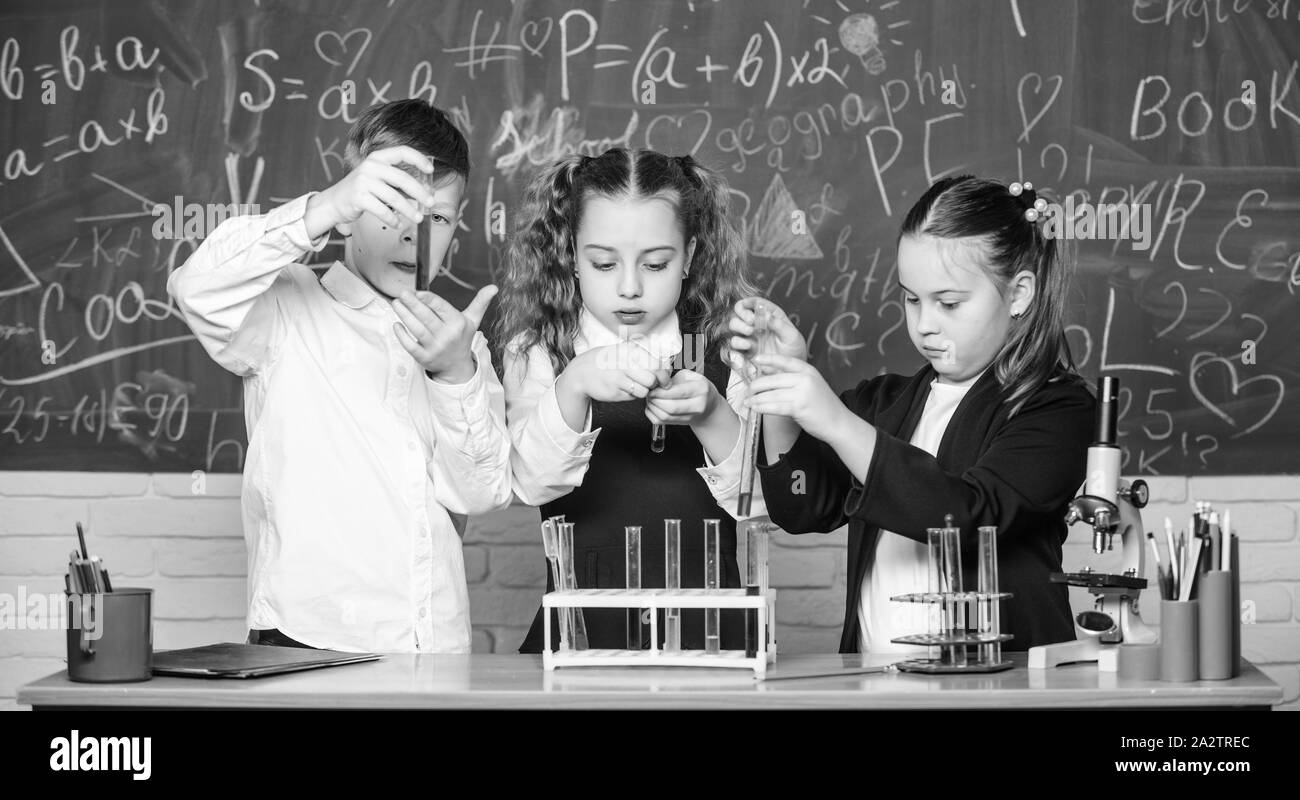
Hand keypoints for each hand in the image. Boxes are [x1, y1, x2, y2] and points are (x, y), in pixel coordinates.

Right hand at [304, 146, 436, 237]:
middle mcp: (370, 166)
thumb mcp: (378, 180)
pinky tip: (397, 223)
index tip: (431, 169)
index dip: (419, 159)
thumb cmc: (361, 191)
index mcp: (377, 158)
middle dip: (420, 192)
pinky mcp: (358, 197)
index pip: (402, 152)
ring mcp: (363, 181)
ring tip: (418, 218)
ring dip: (409, 210)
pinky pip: (383, 210)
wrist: (334, 202)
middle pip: (402, 179)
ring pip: (394, 198)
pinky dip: (393, 219)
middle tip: (430, 203)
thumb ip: (398, 183)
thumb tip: (425, 192)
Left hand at [391, 285, 497, 382]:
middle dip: (413, 304)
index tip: (417, 291)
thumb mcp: (472, 320)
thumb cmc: (461, 338)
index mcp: (458, 324)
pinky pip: (410, 346)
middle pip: (427, 317)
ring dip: (405, 316)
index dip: (428, 299)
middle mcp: (447, 336)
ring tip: (396, 304)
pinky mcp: (424, 358)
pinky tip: (397, 324)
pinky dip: (402, 335)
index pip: (441, 308)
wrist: (457, 366)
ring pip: (417, 329)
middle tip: (402, 294)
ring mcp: (435, 348)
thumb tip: (494, 287)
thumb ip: (480, 302)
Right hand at [563, 341, 664, 401]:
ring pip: (645, 390)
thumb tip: (666, 366)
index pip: (657, 363)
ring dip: (644, 390)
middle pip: (653, 378)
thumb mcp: (623, 351)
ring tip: (635, 385)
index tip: (664, 378)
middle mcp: (625, 362)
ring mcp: (619, 377)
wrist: (581, 373)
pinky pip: (633, 396)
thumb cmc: (606, 361)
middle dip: (656, 384)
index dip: (664, 373)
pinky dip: (633, 395)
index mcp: (629, 350)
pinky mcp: (615, 391)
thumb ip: (643, 356)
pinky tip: (625, 388)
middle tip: (652, 384)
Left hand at [645, 369, 722, 427]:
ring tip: (650, 398)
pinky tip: (652, 406)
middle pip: (671, 407)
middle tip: (649, 392)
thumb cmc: (697, 388)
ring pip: (665, 416)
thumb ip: (674, 378)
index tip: (652, 387)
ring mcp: (690, 417)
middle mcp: (698, 405)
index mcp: (701, 389)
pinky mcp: (682, 424)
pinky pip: (662, 422)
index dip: (661, 391)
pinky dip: (652, 414)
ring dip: (652, 407)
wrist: (709, 406)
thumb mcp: (690, 376)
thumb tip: (656, 382)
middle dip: (655, 400)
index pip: (678, 392)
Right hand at [726, 297, 807, 377]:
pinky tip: (748, 345)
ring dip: (739, 326)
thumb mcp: (791, 335)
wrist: (790, 370)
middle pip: (740, 311)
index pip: (755, 302)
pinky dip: (737, 342)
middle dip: (742, 314)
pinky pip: (734, 343)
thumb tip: (766, 315)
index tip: (745, 304)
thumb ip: (778, 324)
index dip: (748, 301)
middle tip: (751, 322)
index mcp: (770, 314)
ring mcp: (750, 336)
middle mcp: (758, 323)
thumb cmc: (794, 350)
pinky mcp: (745, 349)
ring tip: (750, 332)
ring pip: (734, 325)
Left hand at [745, 353, 847, 442]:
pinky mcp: (799, 408)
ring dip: (756, 399)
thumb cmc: (823, 405)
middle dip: (756, 386)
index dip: (769, 359)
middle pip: (773, 379)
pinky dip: (762, 408)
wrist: (839, 423)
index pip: (785, 361)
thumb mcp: (811, 385)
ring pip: (772, 394)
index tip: (756, 360)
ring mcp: (802, 393)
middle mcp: (805, 379)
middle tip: (747, 391)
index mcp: (808, 370)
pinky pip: (775, 406)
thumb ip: (792, 378)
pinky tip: (755, 408)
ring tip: (748, 402)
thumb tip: (768, 372)